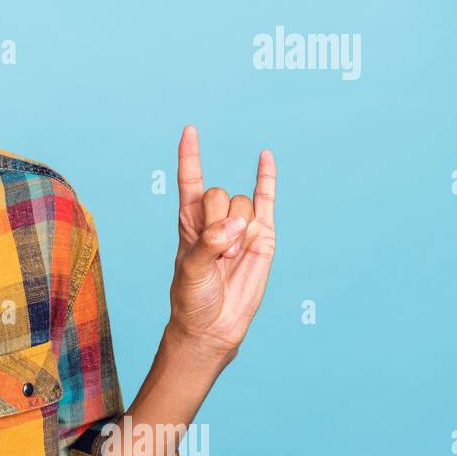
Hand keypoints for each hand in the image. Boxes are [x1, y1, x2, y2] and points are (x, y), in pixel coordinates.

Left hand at [167, 125, 275, 359]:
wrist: (214, 324)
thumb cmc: (192, 298)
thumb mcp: (191, 271)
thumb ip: (209, 244)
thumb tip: (238, 224)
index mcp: (189, 222)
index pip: (190, 181)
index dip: (189, 156)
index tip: (189, 131)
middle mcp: (215, 218)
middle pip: (220, 194)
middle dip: (218, 220)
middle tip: (216, 252)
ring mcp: (240, 226)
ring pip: (242, 205)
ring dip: (238, 230)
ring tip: (230, 258)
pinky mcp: (262, 236)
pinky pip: (266, 200)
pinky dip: (267, 178)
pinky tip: (265, 156)